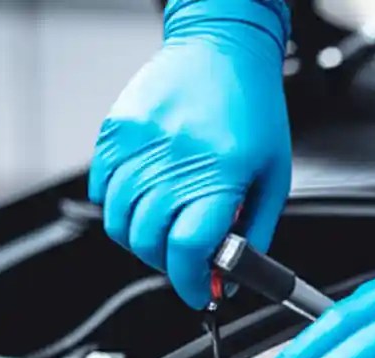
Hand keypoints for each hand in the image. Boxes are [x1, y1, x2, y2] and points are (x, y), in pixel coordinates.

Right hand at [88, 0, 291, 308]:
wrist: (223, 48)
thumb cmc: (253, 111)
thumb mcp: (272, 179)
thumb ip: (252, 234)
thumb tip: (229, 280)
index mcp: (220, 173)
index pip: (190, 248)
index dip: (192, 281)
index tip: (199, 293)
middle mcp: (174, 159)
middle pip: (149, 241)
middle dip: (167, 266)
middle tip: (184, 263)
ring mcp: (138, 144)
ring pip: (119, 222)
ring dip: (140, 241)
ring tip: (164, 230)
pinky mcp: (115, 131)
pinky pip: (102, 190)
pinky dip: (118, 209)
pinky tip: (144, 201)